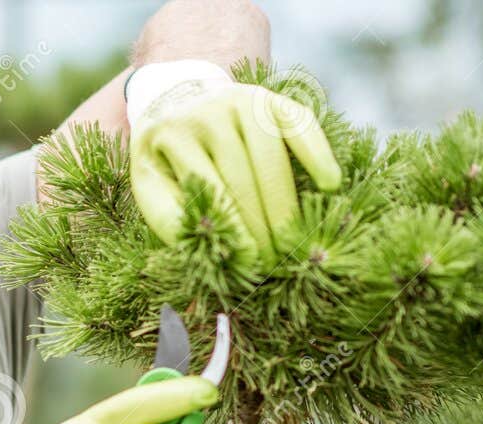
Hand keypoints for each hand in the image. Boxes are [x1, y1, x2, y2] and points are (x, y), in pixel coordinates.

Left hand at [126, 60, 341, 259]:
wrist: (176, 100)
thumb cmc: (168, 160)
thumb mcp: (151, 184)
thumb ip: (167, 215)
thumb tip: (202, 247)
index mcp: (171, 135)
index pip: (209, 191)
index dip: (233, 231)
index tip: (249, 265)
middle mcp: (207, 112)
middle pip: (242, 179)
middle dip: (261, 227)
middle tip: (274, 265)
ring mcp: (242, 100)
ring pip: (271, 159)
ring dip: (285, 206)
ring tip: (294, 244)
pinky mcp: (271, 99)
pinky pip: (301, 124)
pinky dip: (317, 153)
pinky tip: (330, 184)